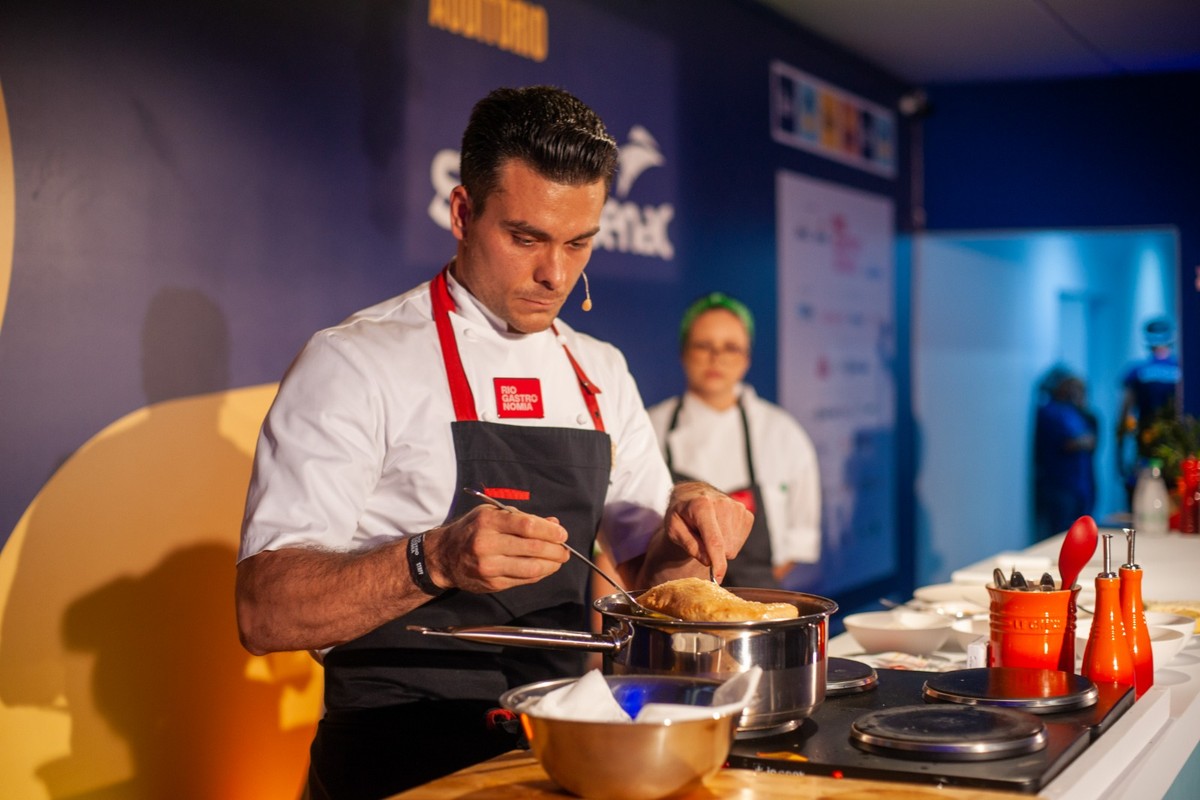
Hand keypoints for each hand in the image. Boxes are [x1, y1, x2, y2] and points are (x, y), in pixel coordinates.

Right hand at [421, 505, 569, 592]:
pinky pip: (523, 580)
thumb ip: (522, 518)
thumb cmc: (471, 530)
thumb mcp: (491, 514)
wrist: (443, 557)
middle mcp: (486, 544)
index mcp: (488, 522)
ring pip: (530, 568)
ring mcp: (489, 566)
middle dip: (555, 550)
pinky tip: (544, 568)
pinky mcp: (492, 583)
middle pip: (532, 548)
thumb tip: (553, 525)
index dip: (549, 531)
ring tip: (559, 560)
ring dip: (551, 565)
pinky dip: (539, 574)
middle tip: (565, 550)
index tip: (561, 534)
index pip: (527, 526)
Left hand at [660, 481, 753, 580]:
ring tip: (709, 532)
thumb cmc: (681, 513)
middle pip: (724, 547)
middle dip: (712, 552)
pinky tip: (720, 529)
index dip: (717, 562)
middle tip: (700, 538)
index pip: (714, 540)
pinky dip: (730, 541)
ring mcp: (738, 508)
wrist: (693, 495)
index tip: (718, 578)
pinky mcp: (746, 514)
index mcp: (701, 505)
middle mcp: (723, 504)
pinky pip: (740, 541)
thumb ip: (689, 544)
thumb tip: (708, 560)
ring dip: (721, 546)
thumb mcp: (673, 529)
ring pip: (733, 546)